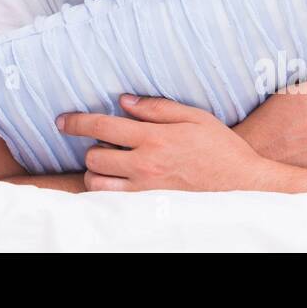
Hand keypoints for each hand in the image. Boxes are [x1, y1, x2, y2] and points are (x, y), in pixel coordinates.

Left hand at [57, 94, 279, 191]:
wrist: (245, 186)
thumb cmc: (221, 149)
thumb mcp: (194, 117)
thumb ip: (156, 108)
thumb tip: (124, 101)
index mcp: (154, 137)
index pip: (102, 126)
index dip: (76, 122)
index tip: (62, 121)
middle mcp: (145, 164)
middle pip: (94, 156)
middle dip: (91, 148)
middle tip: (106, 145)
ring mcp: (146, 189)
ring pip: (98, 182)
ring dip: (97, 172)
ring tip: (112, 165)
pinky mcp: (150, 206)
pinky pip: (113, 200)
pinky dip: (108, 190)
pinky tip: (119, 182)